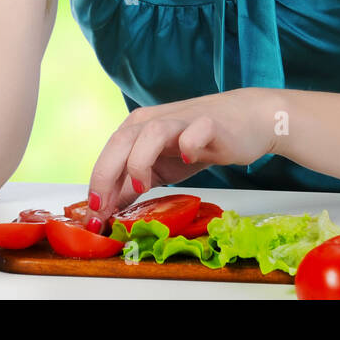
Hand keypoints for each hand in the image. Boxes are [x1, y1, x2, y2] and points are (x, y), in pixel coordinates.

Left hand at [82, 88, 281, 230]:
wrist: (247, 120)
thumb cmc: (201, 142)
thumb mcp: (161, 167)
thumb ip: (133, 185)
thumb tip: (106, 212)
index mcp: (138, 128)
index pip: (108, 155)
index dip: (97, 186)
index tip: (92, 219)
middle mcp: (155, 121)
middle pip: (121, 141)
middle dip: (106, 176)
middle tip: (104, 210)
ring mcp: (182, 121)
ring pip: (151, 133)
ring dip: (139, 161)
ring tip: (142, 187)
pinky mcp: (210, 124)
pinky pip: (194, 132)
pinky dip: (188, 145)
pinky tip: (189, 159)